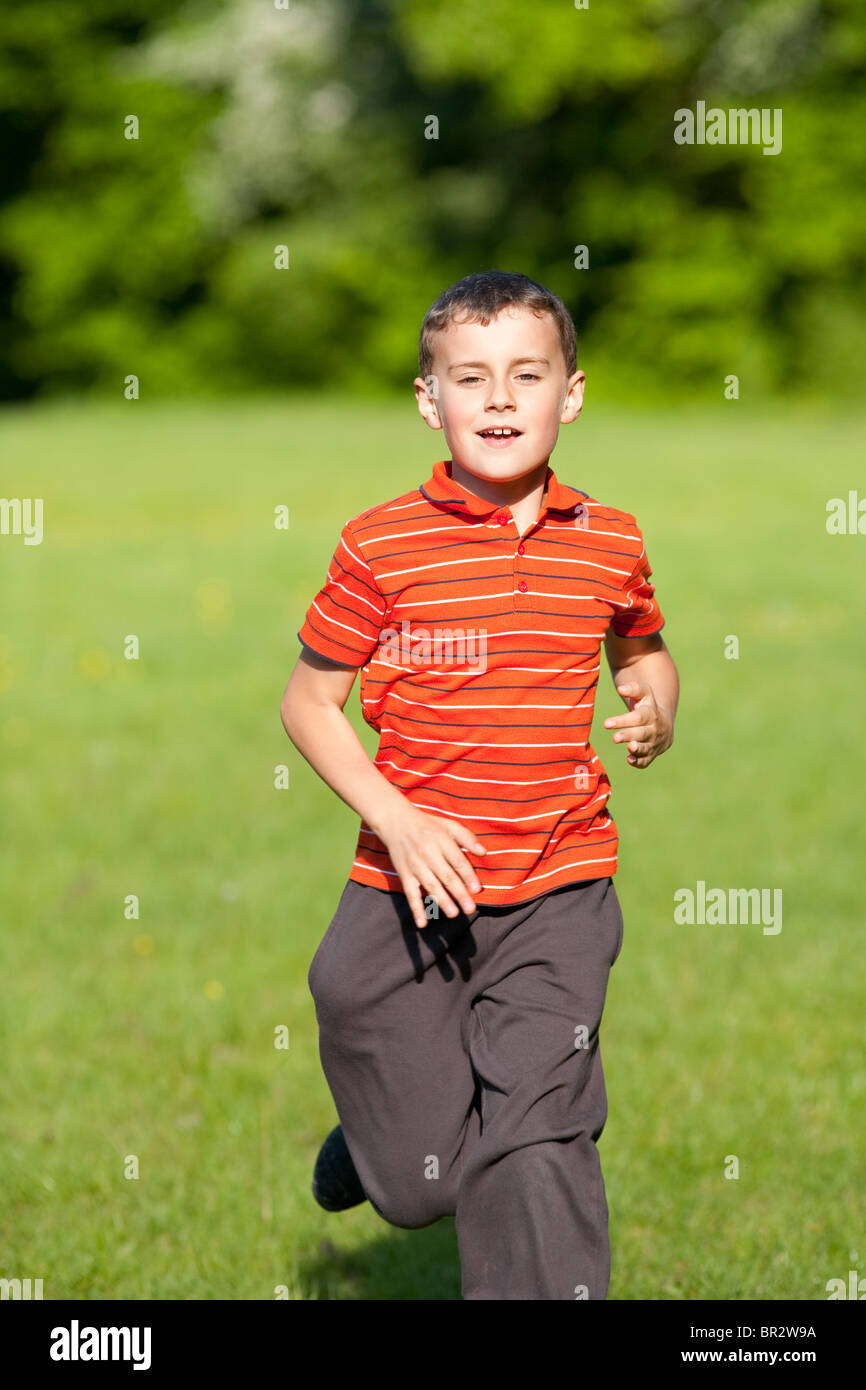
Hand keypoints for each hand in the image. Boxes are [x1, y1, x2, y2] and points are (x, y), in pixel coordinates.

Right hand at [374, 803, 486, 928]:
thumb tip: (484, 853)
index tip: (477, 890)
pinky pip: (410, 894)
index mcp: (441, 841)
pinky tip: (422, 923)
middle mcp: (428, 854)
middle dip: (459, 894)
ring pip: (430, 886)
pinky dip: (416, 909)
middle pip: (446, 876)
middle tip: (470, 909)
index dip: (468, 876)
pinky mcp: (404, 874)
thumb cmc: (428, 825)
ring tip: (454, 914)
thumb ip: (467, 838)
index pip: (457, 861)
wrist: (396, 821)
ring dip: (442, 901)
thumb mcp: (449, 825)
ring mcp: (415, 865)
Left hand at [603, 680, 673, 768]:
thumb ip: (634, 689)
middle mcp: (654, 730)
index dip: (623, 721)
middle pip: (641, 733)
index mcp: (651, 714)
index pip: (638, 718)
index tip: (606, 724)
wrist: (664, 723)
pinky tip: (629, 760)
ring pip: (646, 748)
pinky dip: (639, 762)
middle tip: (615, 738)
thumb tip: (621, 689)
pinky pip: (646, 761)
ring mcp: (653, 744)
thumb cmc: (647, 706)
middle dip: (628, 735)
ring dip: (637, 749)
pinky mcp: (651, 755)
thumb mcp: (644, 694)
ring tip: (629, 747)